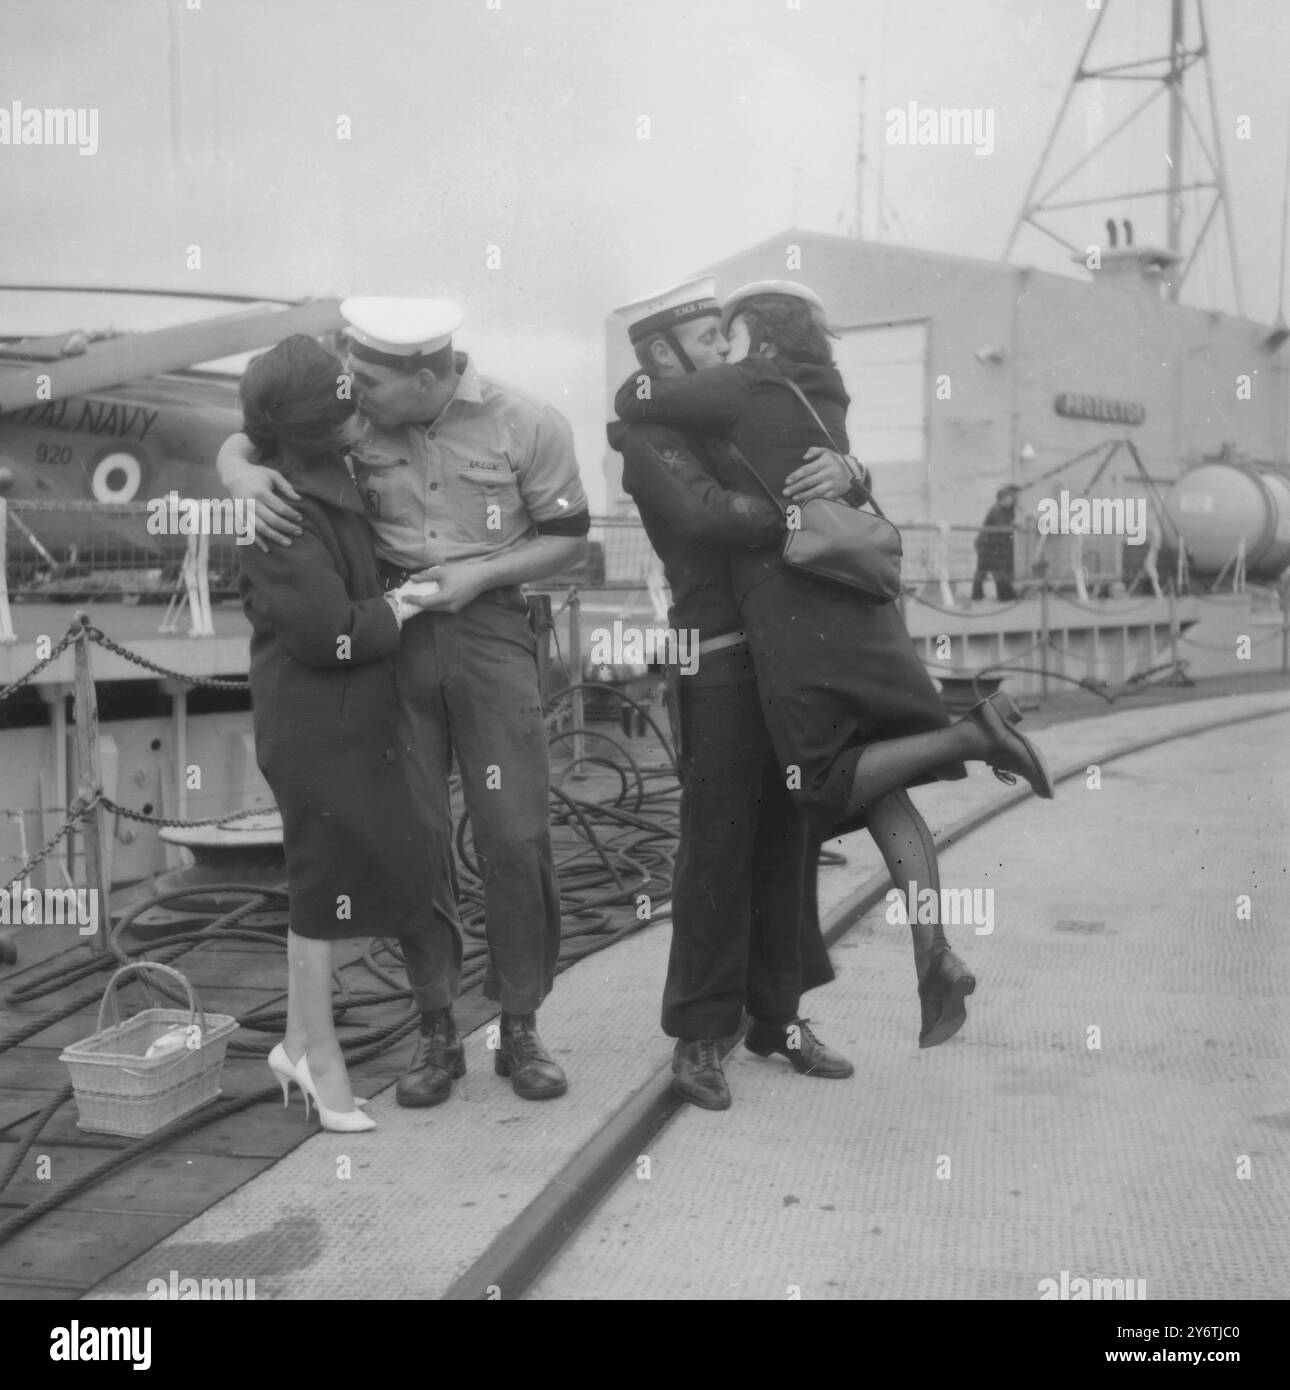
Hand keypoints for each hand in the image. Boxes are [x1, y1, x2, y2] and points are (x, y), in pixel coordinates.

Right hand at [218, 436, 302, 552]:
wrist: (233, 473)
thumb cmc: (257, 474)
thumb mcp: (273, 475)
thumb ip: (286, 486)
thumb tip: (299, 499)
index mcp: (261, 492)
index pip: (280, 507)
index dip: (291, 514)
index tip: (300, 518)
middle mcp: (251, 503)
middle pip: (272, 520)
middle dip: (287, 528)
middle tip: (299, 532)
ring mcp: (244, 511)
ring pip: (261, 529)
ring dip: (275, 537)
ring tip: (288, 543)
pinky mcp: (239, 516)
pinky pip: (249, 532)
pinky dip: (257, 541)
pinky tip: (267, 549)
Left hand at [404, 563, 489, 613]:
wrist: (482, 577)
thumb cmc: (463, 572)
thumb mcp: (443, 571)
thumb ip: (426, 576)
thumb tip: (412, 578)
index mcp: (445, 598)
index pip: (424, 602)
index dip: (413, 600)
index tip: (403, 597)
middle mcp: (449, 607)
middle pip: (428, 608)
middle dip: (417, 603)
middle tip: (407, 596)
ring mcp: (454, 609)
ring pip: (435, 608)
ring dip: (426, 603)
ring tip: (416, 596)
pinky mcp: (457, 608)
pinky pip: (441, 607)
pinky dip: (434, 602)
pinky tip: (430, 595)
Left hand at [783, 447, 858, 502]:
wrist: (853, 471)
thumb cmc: (834, 461)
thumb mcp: (826, 452)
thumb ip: (814, 451)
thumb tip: (804, 457)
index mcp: (825, 462)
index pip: (807, 470)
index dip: (796, 475)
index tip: (787, 481)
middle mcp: (829, 473)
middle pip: (809, 482)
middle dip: (796, 487)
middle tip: (785, 492)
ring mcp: (832, 484)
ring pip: (815, 491)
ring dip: (803, 495)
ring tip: (793, 497)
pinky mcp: (836, 492)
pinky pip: (823, 498)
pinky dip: (814, 500)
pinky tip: (805, 502)